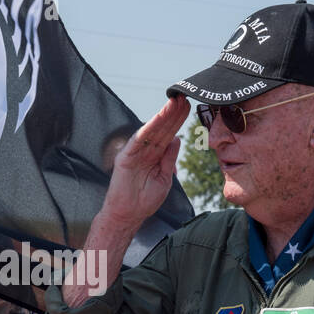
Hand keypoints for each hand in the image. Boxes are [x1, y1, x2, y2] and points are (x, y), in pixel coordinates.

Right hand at [100, 96, 188, 226]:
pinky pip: (138, 140)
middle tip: (185, 98)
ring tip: (175, 103)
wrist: (128, 215)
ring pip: (152, 131)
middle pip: (162, 129)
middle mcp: (145, 150)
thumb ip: (169, 159)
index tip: (188, 107)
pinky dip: (148, 129)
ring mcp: (135, 152)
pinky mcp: (125, 157)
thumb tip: (177, 139)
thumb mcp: (164, 177)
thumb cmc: (145, 200)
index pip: (169, 134)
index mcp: (155, 155)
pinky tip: (158, 118)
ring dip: (163, 116)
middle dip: (173, 114)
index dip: (178, 121)